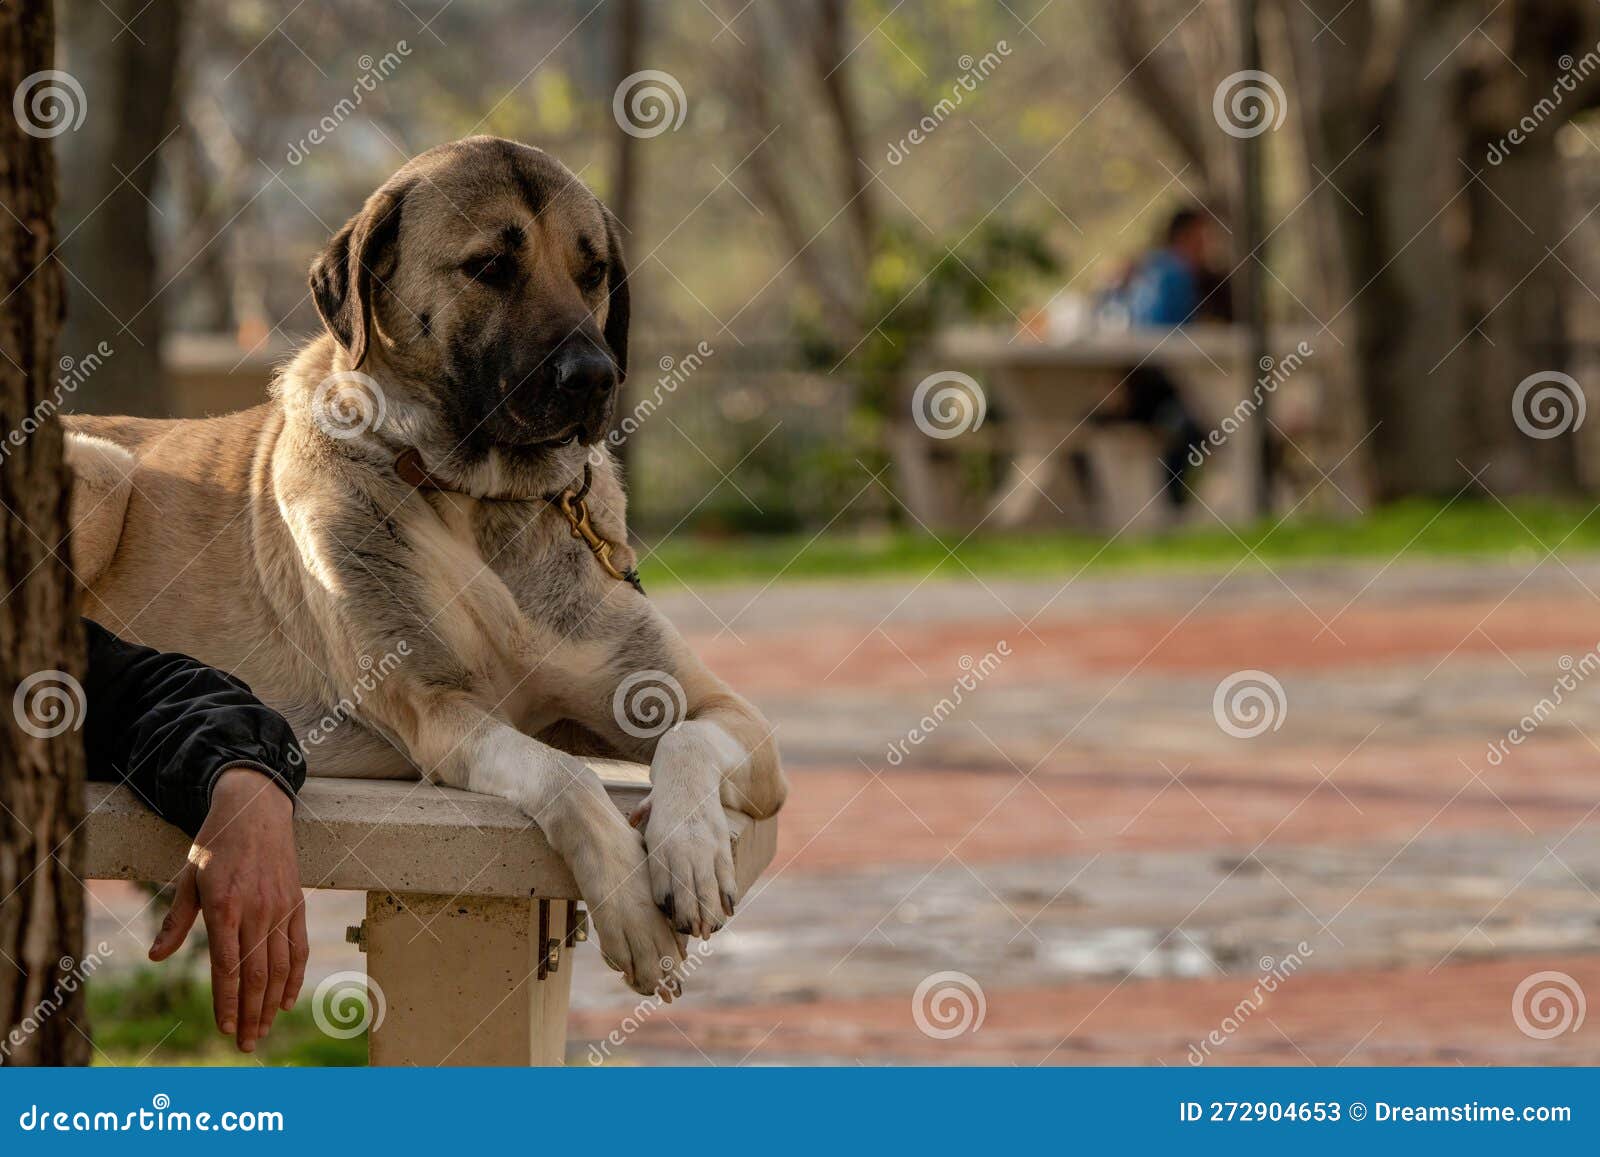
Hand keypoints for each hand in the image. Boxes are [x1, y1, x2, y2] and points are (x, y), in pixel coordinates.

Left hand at [147, 766, 307, 1052]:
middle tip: (245, 1044)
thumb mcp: (188, 876)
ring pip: (281, 966)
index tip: (224, 1029)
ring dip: (272, 1003)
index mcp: (225, 905)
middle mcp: (258, 910)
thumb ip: (176, 920)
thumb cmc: (216, 843)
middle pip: (257, 973)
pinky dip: (295, 977)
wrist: (257, 809)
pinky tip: (287, 1000)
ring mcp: (281, 908)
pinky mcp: (296, 904)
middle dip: (251, 1013)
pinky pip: (299, 947)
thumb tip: (155, 956)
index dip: (227, 1001)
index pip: (228, 966)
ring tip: (264, 1030)